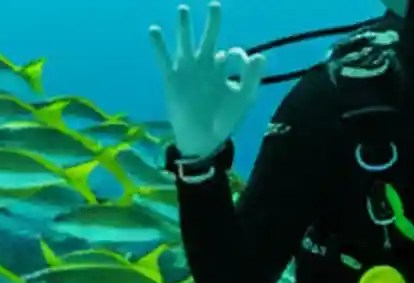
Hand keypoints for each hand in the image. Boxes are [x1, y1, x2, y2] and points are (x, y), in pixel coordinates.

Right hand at [148, 2, 266, 158]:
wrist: (203, 137)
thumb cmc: (225, 120)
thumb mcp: (244, 98)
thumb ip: (252, 77)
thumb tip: (259, 54)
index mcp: (224, 72)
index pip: (232, 53)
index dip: (239, 55)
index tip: (239, 61)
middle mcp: (205, 67)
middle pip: (208, 39)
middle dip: (212, 22)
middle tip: (215, 4)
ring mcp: (188, 71)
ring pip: (185, 43)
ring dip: (184, 26)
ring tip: (183, 9)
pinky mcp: (172, 78)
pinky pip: (164, 58)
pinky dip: (159, 45)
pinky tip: (154, 30)